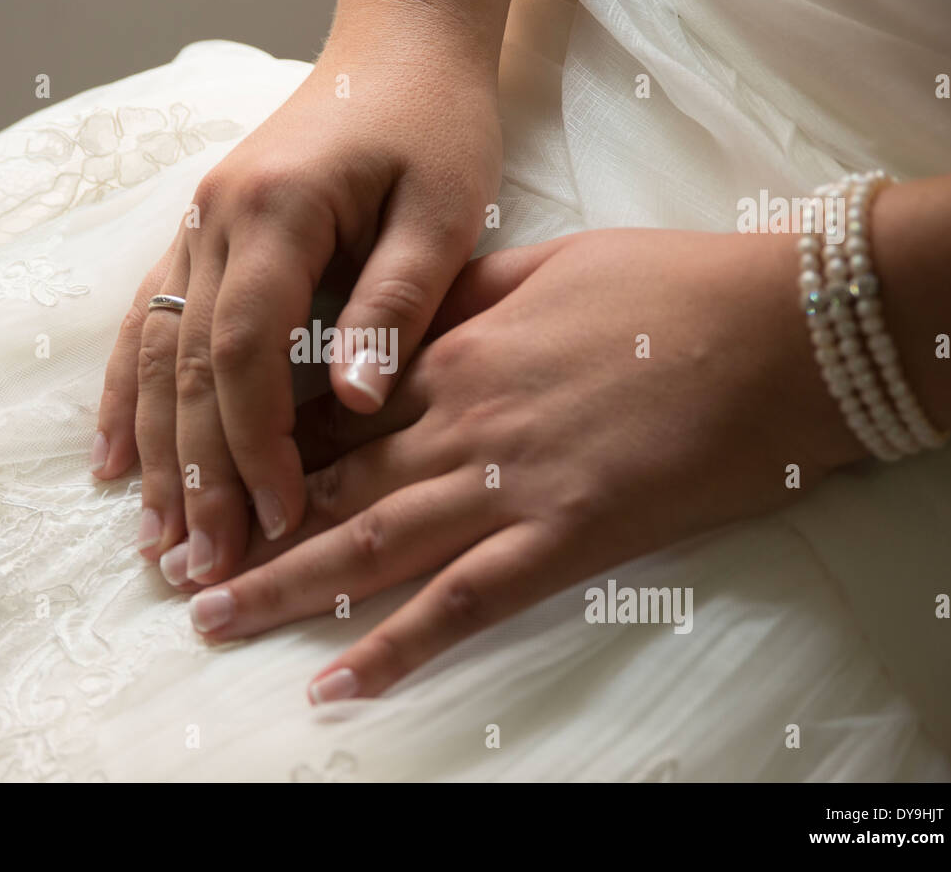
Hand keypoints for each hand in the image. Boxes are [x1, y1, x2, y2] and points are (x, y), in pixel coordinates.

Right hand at [94, 37, 502, 589]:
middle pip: (187, 366)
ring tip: (153, 540)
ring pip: (152, 353)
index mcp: (277, 210)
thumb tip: (356, 404)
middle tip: (202, 566)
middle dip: (195, 472)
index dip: (254, 443)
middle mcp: (215, 219)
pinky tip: (110, 457)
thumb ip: (396, 302)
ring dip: (151, 451)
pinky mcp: (197, 237)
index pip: (244, 350)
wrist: (395, 48)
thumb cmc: (433, 125)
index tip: (280, 518)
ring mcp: (195, 226)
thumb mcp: (443, 209)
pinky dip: (125, 396)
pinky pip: (143, 322)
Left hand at [183, 229, 869, 700]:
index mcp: (452, 351)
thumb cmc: (670, 286)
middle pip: (327, 485)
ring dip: (282, 588)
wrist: (777, 327)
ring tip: (211, 618)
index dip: (261, 449)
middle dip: (244, 527)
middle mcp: (457, 422)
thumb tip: (406, 317)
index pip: (331, 409)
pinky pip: (461, 604)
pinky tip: (335, 684)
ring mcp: (505, 484)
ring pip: (369, 546)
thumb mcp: (545, 265)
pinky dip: (393, 649)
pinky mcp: (562, 538)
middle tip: (173, 566)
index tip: (210, 478)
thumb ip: (462, 297)